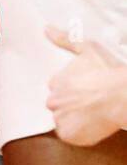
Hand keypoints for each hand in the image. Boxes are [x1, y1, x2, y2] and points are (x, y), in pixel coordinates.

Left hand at [46, 26, 126, 147]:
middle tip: (93, 103)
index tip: (88, 90)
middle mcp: (53, 100)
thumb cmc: (110, 71)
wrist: (126, 95)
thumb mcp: (88, 49)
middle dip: (73, 105)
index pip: (58, 89)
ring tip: (95, 113)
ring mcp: (61, 119)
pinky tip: (94, 124)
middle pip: (59, 105)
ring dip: (75, 119)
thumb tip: (46, 29)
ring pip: (64, 120)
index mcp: (55, 82)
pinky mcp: (70, 135)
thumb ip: (65, 40)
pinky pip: (70, 135)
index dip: (74, 90)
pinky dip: (80, 133)